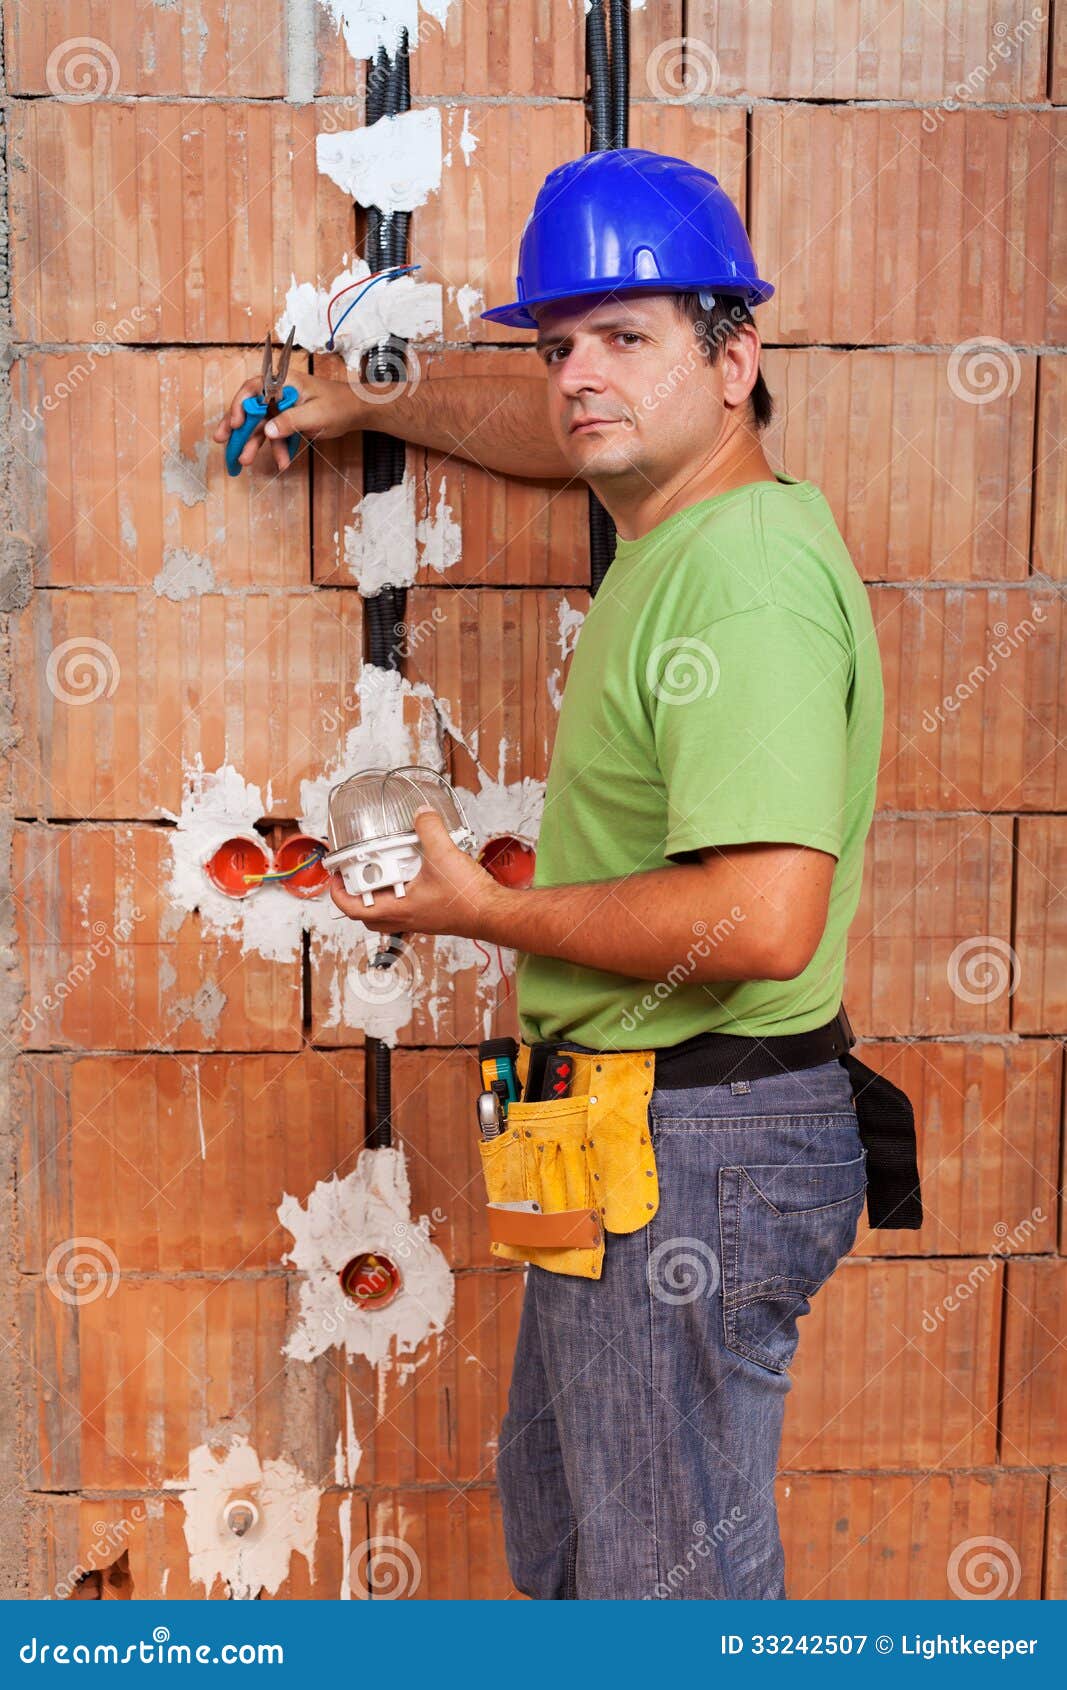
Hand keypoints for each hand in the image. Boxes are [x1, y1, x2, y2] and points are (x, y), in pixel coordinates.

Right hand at [212, 370, 364, 473]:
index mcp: (284, 382)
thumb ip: (290, 421)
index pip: (253, 389)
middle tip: (221, 440)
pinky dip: (278, 449)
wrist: (357, 411)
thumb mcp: (315, 414)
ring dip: (254, 444)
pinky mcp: (288, 420)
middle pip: (251, 408)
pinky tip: (282, 463)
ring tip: (245, 461)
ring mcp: (283, 407)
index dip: (240, 405)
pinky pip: (277, 435)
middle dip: (236, 426)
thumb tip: (267, 431)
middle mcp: (279, 393)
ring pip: (261, 425)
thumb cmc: (339, 405)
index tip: (234, 424)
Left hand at [329, 810, 508, 939]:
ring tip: (386, 869)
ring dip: (382, 893)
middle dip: (358, 895)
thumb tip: (422, 814)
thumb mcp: (443, 854)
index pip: (353, 910)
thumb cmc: (468, 899)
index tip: (335, 879)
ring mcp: (420, 919)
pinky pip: (409, 906)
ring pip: (389, 912)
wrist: (493, 913)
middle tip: (358, 875)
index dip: (338, 894)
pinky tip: (417, 872)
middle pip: (368, 915)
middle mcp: (406, 919)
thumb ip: (428, 829)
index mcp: (398, 910)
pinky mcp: (433, 915)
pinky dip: (406, 890)